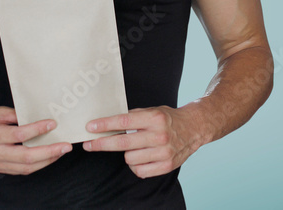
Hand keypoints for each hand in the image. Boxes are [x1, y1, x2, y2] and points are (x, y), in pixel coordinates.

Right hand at [0, 106, 72, 174]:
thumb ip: (16, 115)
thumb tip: (37, 118)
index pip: (20, 135)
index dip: (38, 130)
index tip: (52, 123)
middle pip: (27, 157)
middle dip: (50, 152)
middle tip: (66, 145)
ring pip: (27, 167)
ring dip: (47, 160)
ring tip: (61, 152)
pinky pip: (22, 170)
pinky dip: (37, 164)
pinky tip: (48, 157)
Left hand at [82, 106, 208, 178]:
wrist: (194, 129)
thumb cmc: (168, 119)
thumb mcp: (151, 111)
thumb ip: (132, 117)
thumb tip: (105, 124)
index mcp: (155, 118)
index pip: (124, 121)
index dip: (105, 125)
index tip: (90, 127)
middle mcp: (160, 135)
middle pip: (123, 143)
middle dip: (102, 144)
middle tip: (88, 144)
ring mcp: (164, 152)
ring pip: (129, 158)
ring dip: (127, 154)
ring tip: (134, 148)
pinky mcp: (167, 166)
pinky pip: (139, 171)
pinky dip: (136, 165)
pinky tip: (141, 157)